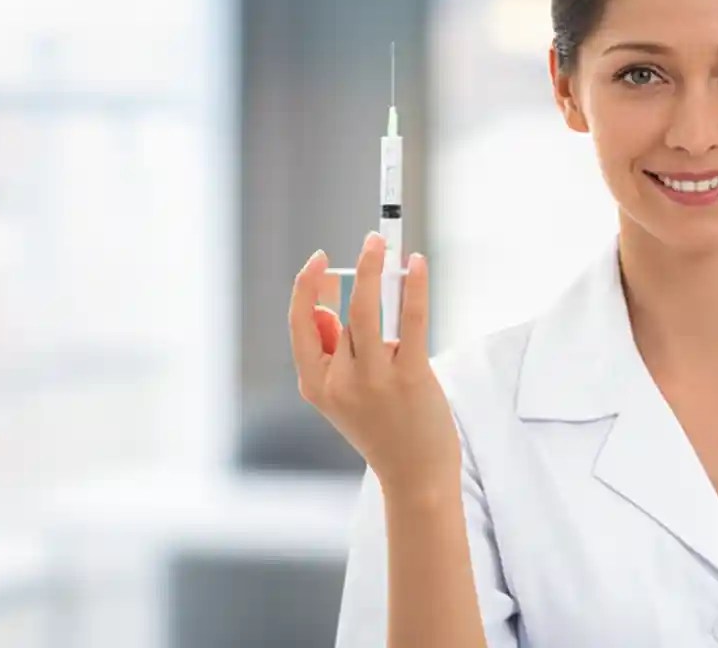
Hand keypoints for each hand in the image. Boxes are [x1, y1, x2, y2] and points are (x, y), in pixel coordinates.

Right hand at [288, 231, 459, 495]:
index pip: (300, 323)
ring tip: (382, 245)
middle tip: (371, 241)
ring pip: (368, 311)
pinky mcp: (409, 378)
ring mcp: (373, 381)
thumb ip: (336, 349)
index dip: (307, 286)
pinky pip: (409, 320)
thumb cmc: (383, 427)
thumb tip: (335, 295)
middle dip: (358, 271)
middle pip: (341, 313)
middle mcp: (339, 382)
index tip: (320, 258)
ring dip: (375, 270)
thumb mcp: (345, 394)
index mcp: (316, 385)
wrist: (415, 477)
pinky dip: (414, 287)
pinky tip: (417, 264)